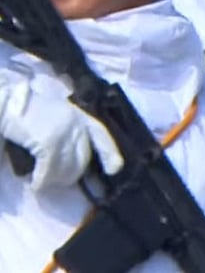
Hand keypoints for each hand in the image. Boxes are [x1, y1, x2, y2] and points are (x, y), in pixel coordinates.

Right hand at [0, 72, 122, 189]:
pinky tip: (34, 183)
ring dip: (54, 180)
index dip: (109, 153)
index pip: (100, 134)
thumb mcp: (52, 116)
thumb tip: (67, 161)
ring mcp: (65, 132)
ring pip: (68, 169)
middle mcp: (76, 123)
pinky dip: (42, 181)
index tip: (115, 169)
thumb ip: (64, 135)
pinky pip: (50, 171)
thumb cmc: (24, 109)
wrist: (5, 100)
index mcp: (78, 115)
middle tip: (53, 181)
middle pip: (83, 159)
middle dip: (70, 175)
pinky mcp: (50, 142)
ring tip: (41, 182)